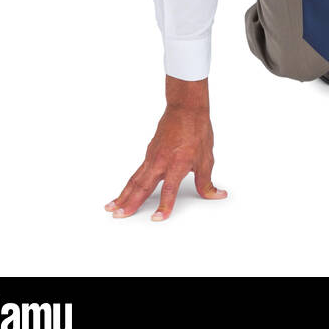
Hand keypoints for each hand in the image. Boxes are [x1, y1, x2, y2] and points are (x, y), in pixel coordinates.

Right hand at [105, 76, 226, 221]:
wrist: (186, 110)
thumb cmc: (197, 131)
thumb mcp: (206, 158)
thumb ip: (207, 181)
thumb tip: (216, 194)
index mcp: (178, 163)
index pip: (170, 189)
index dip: (165, 205)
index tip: (157, 218)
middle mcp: (161, 162)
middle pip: (143, 186)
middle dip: (130, 203)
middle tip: (119, 216)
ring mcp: (152, 157)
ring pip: (135, 180)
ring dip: (123, 195)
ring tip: (111, 208)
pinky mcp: (149, 154)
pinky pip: (137, 172)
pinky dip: (128, 184)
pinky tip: (122, 192)